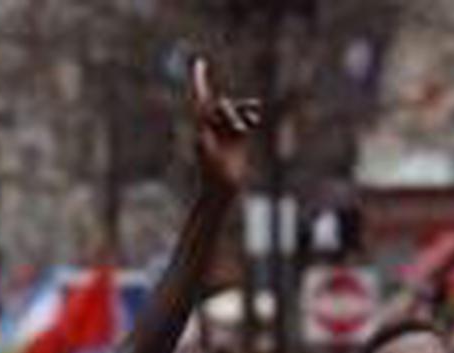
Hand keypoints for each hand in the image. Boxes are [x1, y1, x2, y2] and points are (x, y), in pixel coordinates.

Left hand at [189, 59, 261, 193]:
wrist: (221, 190)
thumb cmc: (211, 173)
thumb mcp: (207, 148)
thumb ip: (209, 126)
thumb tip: (214, 114)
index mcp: (201, 126)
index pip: (200, 98)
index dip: (199, 80)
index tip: (199, 62)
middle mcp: (213, 126)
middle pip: (222, 105)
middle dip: (229, 111)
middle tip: (234, 128)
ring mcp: (227, 132)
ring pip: (237, 111)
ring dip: (242, 113)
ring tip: (247, 124)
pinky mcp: (239, 139)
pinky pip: (247, 120)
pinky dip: (250, 118)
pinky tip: (254, 119)